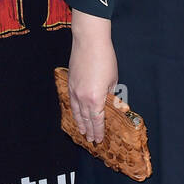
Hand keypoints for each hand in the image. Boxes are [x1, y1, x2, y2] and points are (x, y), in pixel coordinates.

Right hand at [68, 25, 117, 143]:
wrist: (88, 42)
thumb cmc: (105, 59)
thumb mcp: (113, 79)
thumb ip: (110, 94)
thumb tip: (108, 103)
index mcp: (96, 99)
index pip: (97, 120)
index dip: (98, 131)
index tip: (99, 139)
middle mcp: (83, 98)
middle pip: (86, 119)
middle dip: (89, 131)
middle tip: (91, 140)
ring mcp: (74, 91)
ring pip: (76, 112)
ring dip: (80, 124)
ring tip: (82, 132)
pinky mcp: (70, 84)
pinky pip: (71, 103)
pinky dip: (74, 112)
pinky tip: (76, 115)